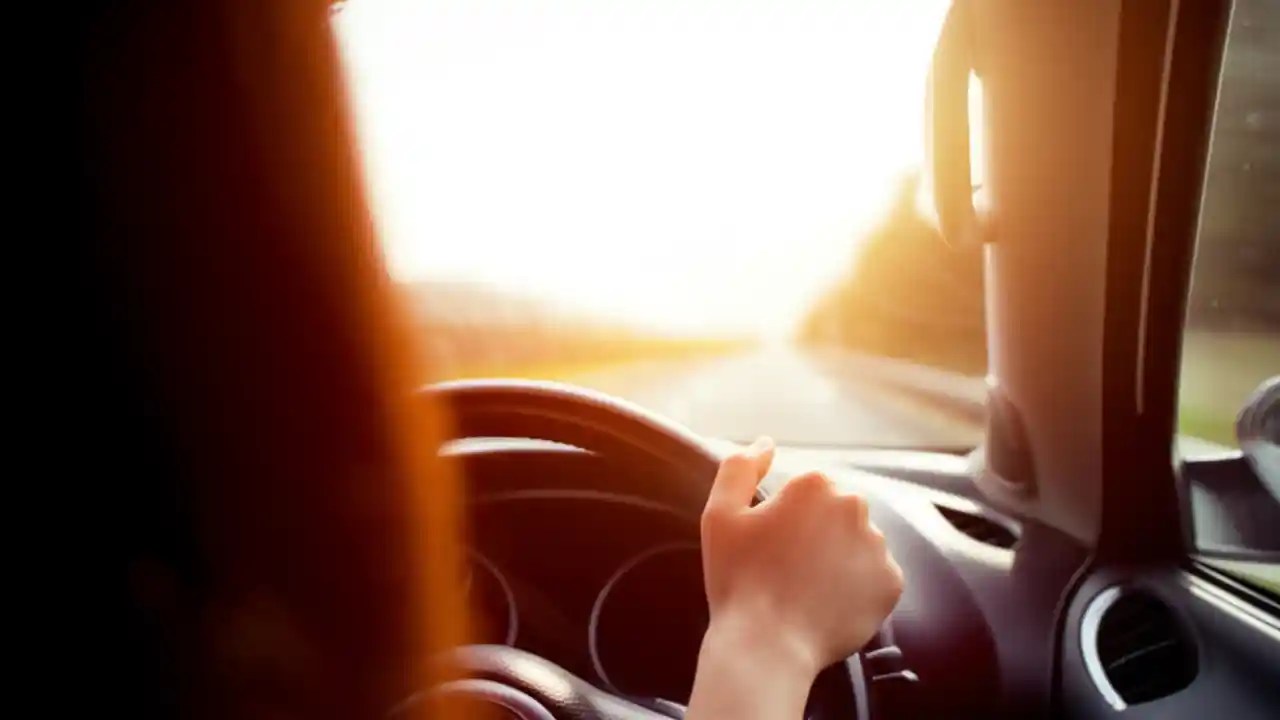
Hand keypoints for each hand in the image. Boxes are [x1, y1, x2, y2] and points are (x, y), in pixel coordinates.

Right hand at [687, 437, 902, 718]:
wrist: (767, 645)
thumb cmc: (738, 579)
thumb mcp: (719, 514)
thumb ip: (739, 467)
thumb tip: (766, 443)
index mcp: (814, 484)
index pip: (806, 492)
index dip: (785, 518)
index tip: (770, 546)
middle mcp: (854, 506)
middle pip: (836, 512)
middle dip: (817, 532)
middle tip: (786, 568)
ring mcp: (877, 545)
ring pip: (857, 542)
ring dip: (838, 557)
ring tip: (807, 589)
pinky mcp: (892, 582)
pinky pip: (875, 576)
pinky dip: (857, 586)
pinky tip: (827, 603)